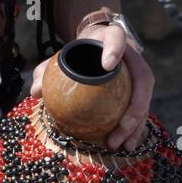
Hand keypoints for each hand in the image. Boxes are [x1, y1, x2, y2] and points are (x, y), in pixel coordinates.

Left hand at [30, 23, 154, 150]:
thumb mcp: (64, 54)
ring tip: (120, 145)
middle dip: (133, 108)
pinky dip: (136, 129)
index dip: (114, 50)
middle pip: (142, 79)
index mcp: (111, 37)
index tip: (107, 65)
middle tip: (117, 130)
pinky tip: (127, 145)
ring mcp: (139, 71)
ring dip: (136, 125)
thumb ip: (47, 68)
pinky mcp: (140, 88)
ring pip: (145, 98)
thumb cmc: (80, 49)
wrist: (97, 43)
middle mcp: (132, 54)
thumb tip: (35, 90)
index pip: (115, 38)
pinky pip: (142, 109)